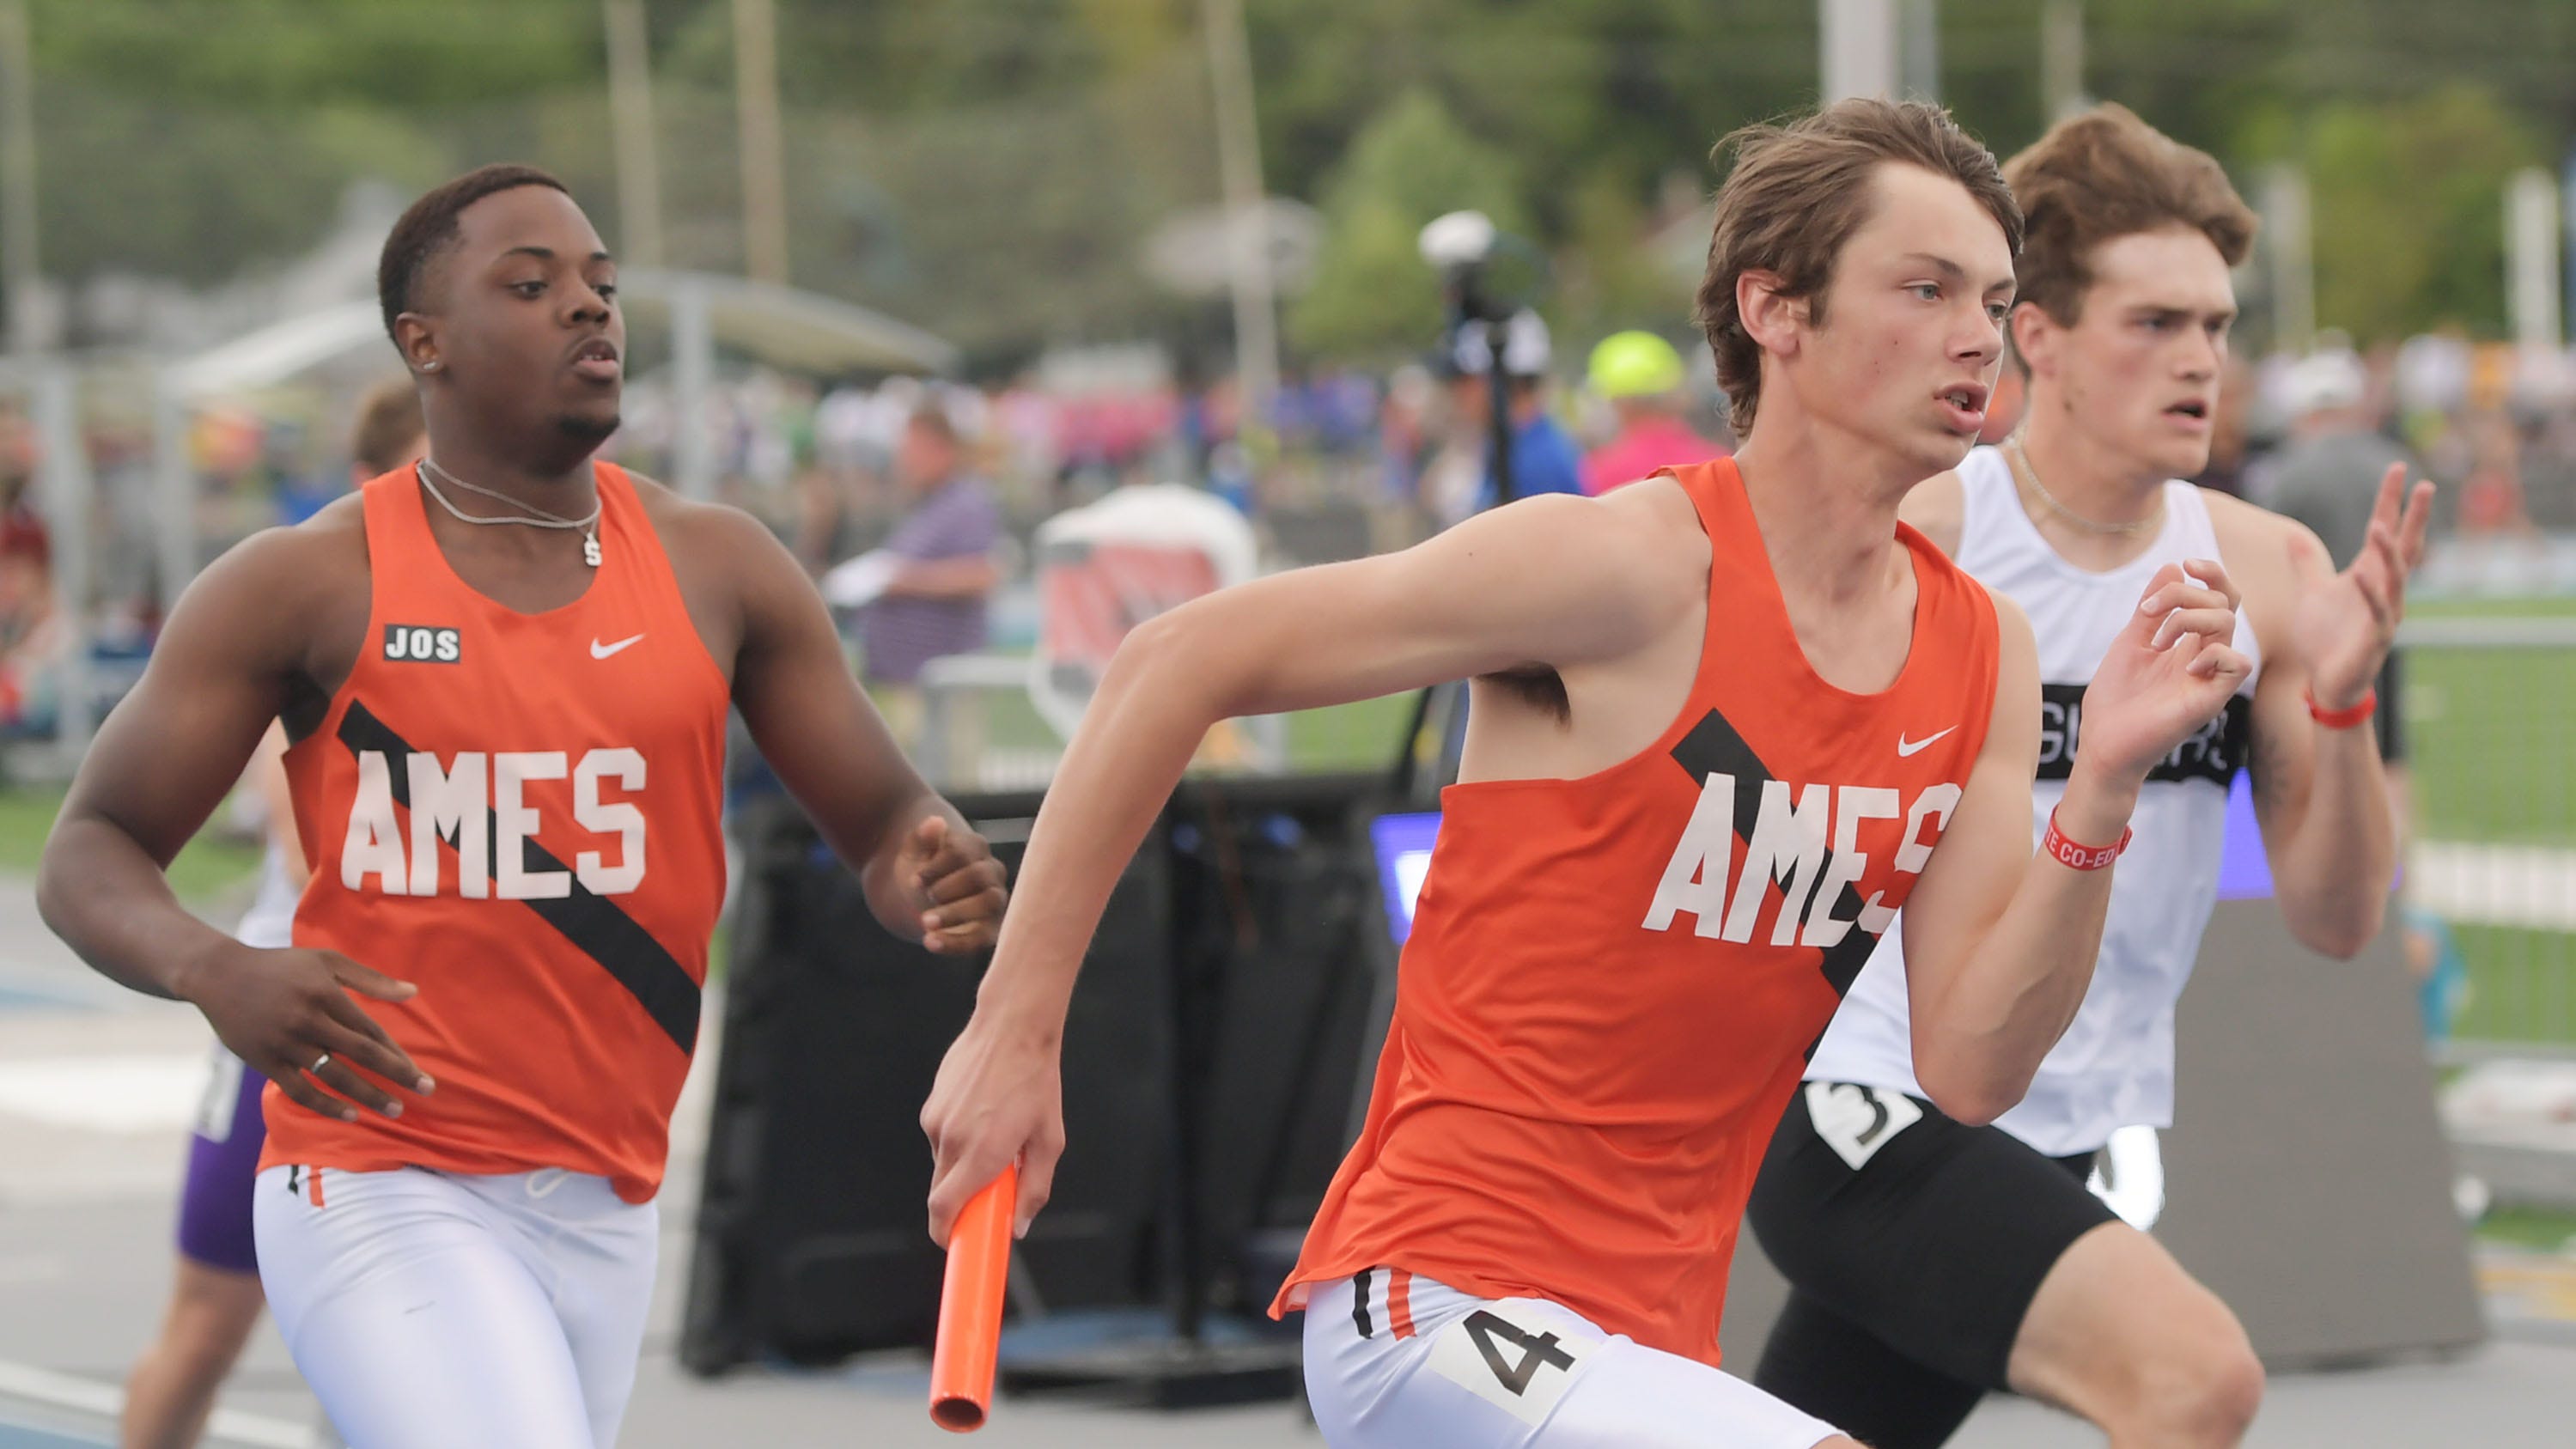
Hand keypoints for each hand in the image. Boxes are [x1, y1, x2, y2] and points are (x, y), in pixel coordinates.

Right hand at [177, 942, 430, 1123]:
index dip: (397, 1054)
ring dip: (367, 1096)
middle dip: (396, 1075)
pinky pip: (300, 1090)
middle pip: (361, 1054)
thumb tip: (413, 993)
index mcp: (326, 994)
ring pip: (333, 1076)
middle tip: (425, 1092)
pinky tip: (350, 1115)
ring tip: (394, 1109)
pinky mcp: (265, 1061)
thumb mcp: (327, 962)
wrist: (219, 976)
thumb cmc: (281, 967)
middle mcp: (308, 1020)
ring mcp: (285, 1043)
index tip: (420, 1073)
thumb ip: (370, 979)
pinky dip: (325, 1106)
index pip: (371, 1030)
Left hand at [897, 815, 1007, 952]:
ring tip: (925, 923)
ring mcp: (996, 900)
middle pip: (978, 875)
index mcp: (975, 847)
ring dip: (955, 913)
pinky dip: (956, 942)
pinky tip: (930, 943)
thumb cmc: (921, 872)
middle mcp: (992, 872)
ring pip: (989, 902)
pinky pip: (982, 937)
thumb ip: (921, 839)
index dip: (937, 867)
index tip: (915, 880)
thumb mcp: (913, 855)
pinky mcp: (991, 929)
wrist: (922, 901)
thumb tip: (935, 822)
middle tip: (923, 897)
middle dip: (947, 889)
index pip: (962, 852)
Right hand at [921, 1008, 1062, 1244]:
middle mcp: (952, 1140)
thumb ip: (1034, 1188)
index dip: (946, 1233)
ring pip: (942, 1163)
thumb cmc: (1037, 1082)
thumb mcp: (1050, 1140)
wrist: (1012, 1027)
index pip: (944, 1209)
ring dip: (963, 1165)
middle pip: (940, 1193)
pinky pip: (940, 1137)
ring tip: (996, 1136)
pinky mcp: (930, 1105)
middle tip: (988, 1195)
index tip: (957, 1243)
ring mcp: (936, 1121)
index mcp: (982, 1152)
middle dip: (959, 1204)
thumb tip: (1018, 1226)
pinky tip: (983, 1115)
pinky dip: (958, 1140)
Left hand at [2074, 559, 2253, 785]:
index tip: (2186, 564)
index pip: (2220, 597)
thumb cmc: (2117, 697)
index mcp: (2189, 641)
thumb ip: (2152, 607)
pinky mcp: (2211, 699)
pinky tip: (2186, 665)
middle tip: (2148, 610)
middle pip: (2223, 603)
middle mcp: (2205, 655)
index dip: (2213, 574)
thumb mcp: (2132, 641)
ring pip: (2227, 623)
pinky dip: (2213, 653)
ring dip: (2188, 618)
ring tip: (2158, 641)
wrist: (2103, 741)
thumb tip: (2173, 567)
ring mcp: (2210, 676)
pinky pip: (2237, 663)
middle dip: (2184, 594)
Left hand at [2293, 465, 2433, 708]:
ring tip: (2380, 526)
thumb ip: (2307, 563)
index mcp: (2370, 574)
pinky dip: (2370, 591)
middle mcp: (2384, 589)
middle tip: (2426, 485)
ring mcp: (2385, 612)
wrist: (2325, 680)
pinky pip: (2377, 610)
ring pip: (2394, 577)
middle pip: (2404, 547)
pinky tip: (2362, 572)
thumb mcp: (2312, 591)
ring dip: (2389, 552)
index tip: (2397, 469)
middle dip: (2415, 518)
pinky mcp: (2375, 637)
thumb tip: (2292, 535)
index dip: (2390, 501)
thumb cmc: (2325, 636)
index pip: (2385, 529)